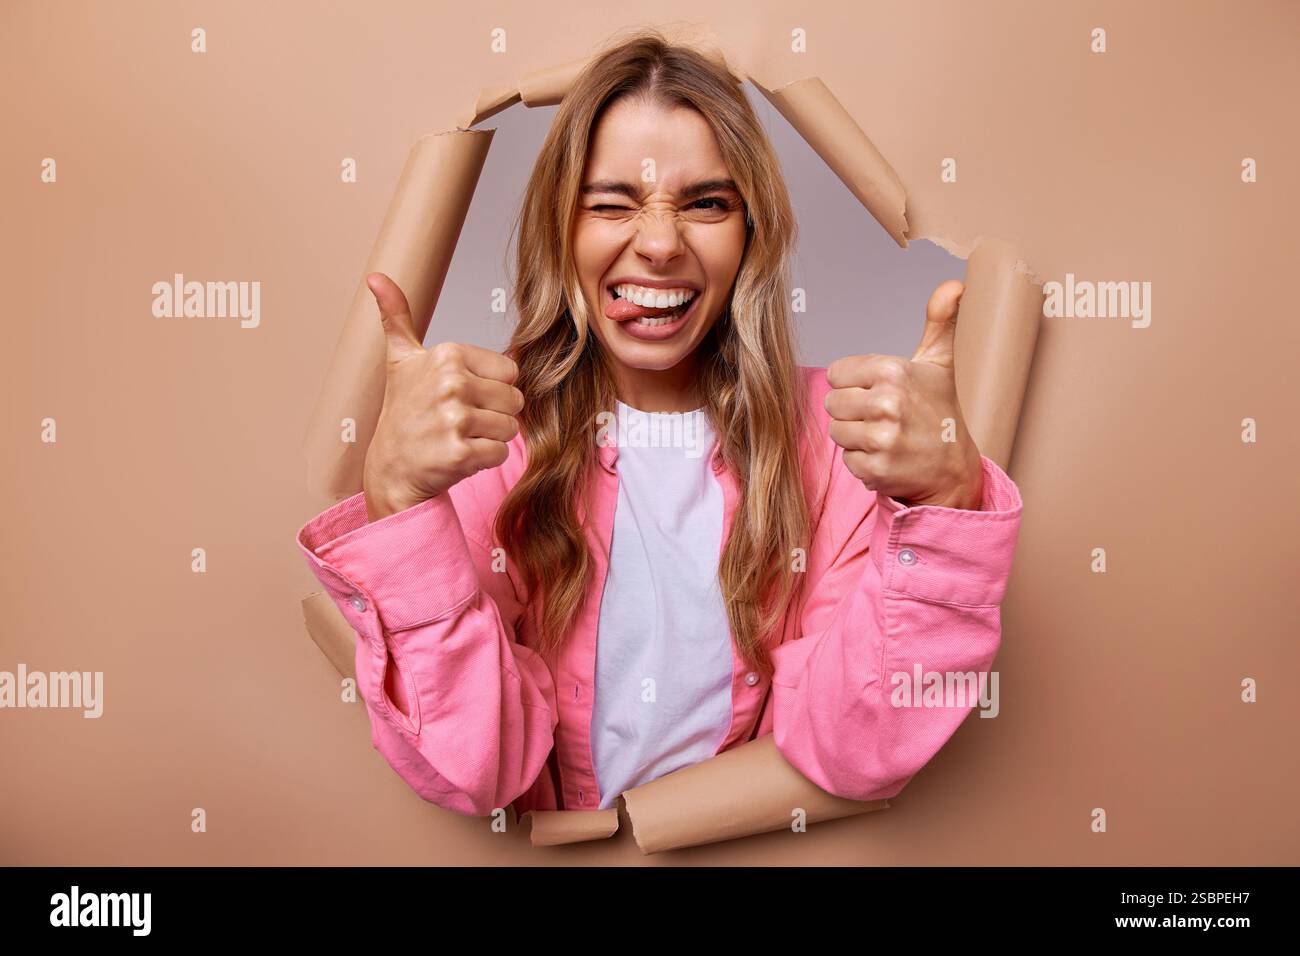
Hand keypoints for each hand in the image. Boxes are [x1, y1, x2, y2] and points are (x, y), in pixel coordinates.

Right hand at [361, 272, 523, 520]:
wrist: (391, 467)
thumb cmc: (404, 412)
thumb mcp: (400, 360)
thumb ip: (397, 317)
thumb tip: (376, 277)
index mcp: (447, 355)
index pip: (510, 371)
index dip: (492, 387)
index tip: (462, 395)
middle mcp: (451, 383)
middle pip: (514, 399)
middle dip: (495, 414)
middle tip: (461, 421)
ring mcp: (455, 419)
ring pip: (510, 427)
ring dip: (491, 437)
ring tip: (460, 436)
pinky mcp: (460, 453)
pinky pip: (500, 452)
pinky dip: (485, 459)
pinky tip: (459, 455)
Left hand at [824, 279, 984, 509]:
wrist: (954, 468)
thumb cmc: (941, 411)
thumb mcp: (939, 363)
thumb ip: (940, 320)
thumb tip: (955, 285)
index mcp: (893, 371)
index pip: (837, 374)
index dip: (854, 384)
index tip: (880, 392)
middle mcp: (887, 404)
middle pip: (832, 403)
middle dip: (853, 411)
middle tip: (884, 417)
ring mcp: (881, 439)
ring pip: (835, 431)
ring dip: (855, 437)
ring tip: (885, 436)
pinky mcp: (875, 469)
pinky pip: (846, 460)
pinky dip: (863, 462)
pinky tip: (887, 457)